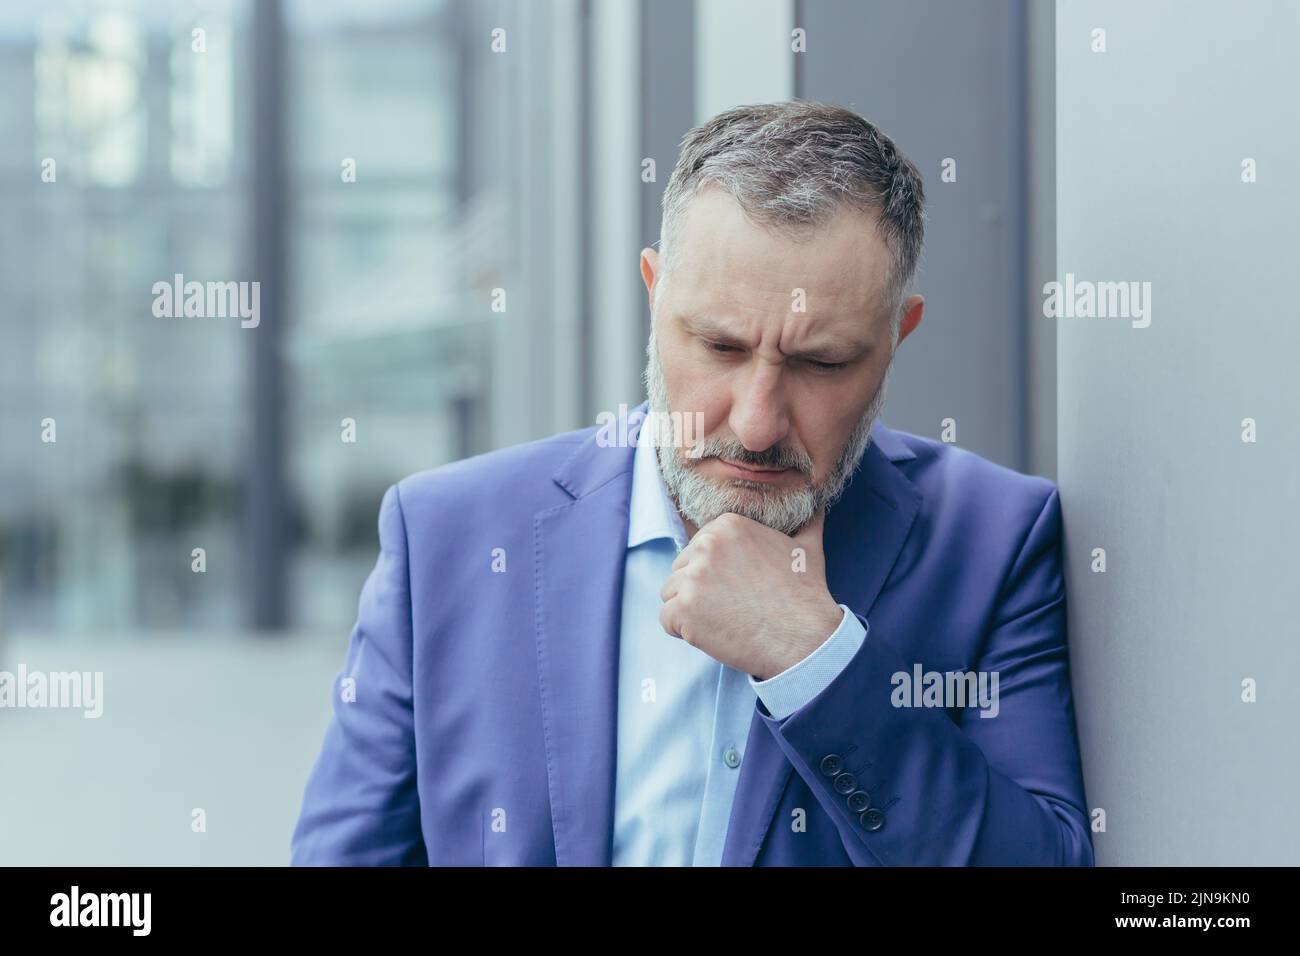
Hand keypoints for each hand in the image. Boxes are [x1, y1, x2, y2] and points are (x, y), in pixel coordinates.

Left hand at [658, 510, 843, 680]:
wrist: (805, 638)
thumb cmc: (805, 596)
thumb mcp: (807, 549)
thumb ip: (806, 523)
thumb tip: (817, 507)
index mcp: (728, 526)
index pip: (697, 548)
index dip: (715, 574)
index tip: (738, 588)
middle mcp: (706, 545)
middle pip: (680, 570)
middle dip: (700, 591)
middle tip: (733, 607)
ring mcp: (693, 577)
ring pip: (670, 594)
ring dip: (690, 611)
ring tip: (724, 620)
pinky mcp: (684, 609)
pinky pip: (666, 620)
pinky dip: (684, 632)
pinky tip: (714, 634)